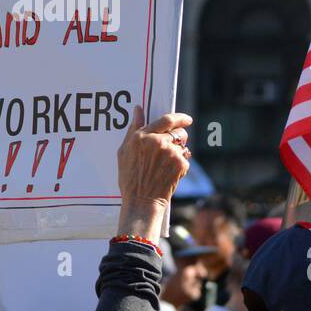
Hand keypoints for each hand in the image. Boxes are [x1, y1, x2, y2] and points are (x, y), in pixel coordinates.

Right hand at [116, 105, 191, 240]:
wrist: (142, 201)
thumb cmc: (130, 178)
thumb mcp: (124, 151)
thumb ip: (133, 128)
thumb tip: (138, 109)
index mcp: (142, 136)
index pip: (166, 120)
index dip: (179, 118)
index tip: (186, 119)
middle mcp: (157, 142)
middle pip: (179, 132)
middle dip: (179, 137)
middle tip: (173, 148)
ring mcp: (170, 152)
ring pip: (183, 146)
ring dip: (178, 152)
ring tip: (165, 166)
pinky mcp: (180, 164)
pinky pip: (185, 159)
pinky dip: (180, 165)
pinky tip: (168, 174)